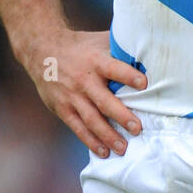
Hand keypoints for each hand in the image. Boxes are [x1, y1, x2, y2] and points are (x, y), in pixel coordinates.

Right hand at [18, 26, 146, 156]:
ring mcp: (72, 96)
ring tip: (123, 148)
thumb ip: (121, 48)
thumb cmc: (80, 47)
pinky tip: (104, 152)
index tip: (144, 84)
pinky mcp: (62, 108)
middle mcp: (83, 80)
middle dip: (122, 115)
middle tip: (138, 128)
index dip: (128, 76)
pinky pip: (78, 128)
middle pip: (104, 101)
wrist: (41, 51)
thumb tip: (152, 52)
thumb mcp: (99, 41)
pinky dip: (91, 141)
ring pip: (91, 119)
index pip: (114, 68)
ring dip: (108, 135)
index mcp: (95, 61)